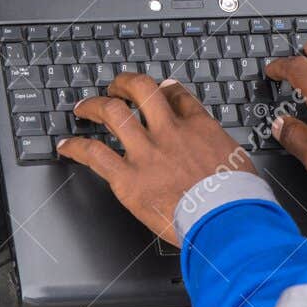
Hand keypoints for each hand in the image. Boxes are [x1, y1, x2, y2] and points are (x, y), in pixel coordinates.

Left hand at [57, 73, 255, 246]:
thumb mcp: (240, 161)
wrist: (229, 223)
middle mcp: (169, 132)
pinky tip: (66, 145)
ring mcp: (146, 153)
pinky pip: (94, 154)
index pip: (176, 96)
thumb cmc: (238, 201)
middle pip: (141, 89)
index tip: (158, 91)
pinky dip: (76, 147)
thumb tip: (221, 150)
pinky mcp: (128, 179)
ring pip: (112, 112)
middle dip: (124, 83)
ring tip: (83, 107)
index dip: (164, 90)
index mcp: (200, 128)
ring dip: (93, 105)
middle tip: (115, 88)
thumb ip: (222, 149)